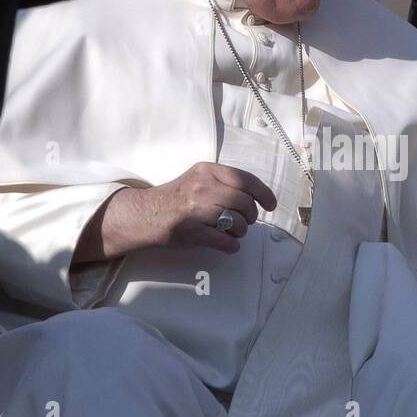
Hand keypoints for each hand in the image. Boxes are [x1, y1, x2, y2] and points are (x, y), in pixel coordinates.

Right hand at [77, 162, 277, 261]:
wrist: (146, 214)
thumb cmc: (178, 197)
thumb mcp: (199, 178)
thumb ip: (224, 182)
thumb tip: (255, 196)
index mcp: (207, 171)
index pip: (245, 179)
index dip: (263, 193)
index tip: (270, 204)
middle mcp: (203, 187)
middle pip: (243, 203)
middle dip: (250, 216)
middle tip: (246, 221)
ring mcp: (197, 210)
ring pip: (237, 223)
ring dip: (241, 231)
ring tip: (234, 232)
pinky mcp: (192, 232)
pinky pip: (224, 241)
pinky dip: (232, 245)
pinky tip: (230, 245)